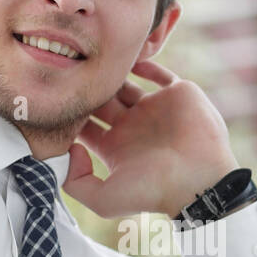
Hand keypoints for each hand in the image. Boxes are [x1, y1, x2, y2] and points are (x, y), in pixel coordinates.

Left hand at [64, 59, 238, 218]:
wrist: (199, 180)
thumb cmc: (154, 192)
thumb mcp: (104, 200)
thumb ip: (75, 182)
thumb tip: (69, 148)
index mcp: (115, 148)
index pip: (85, 124)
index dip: (70, 114)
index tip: (56, 102)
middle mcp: (132, 127)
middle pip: (101, 100)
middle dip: (87, 89)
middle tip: (72, 73)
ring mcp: (154, 109)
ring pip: (126, 83)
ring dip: (111, 72)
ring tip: (95, 59)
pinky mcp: (177, 94)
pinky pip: (158, 72)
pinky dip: (144, 62)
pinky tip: (127, 56)